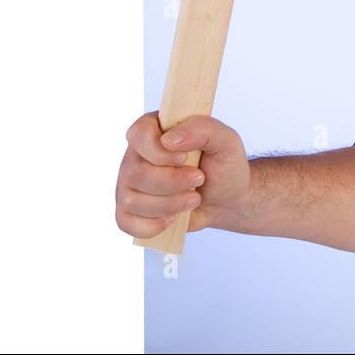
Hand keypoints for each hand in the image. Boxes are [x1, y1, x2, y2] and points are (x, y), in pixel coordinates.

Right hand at [115, 112, 249, 237]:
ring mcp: (129, 184)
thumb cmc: (224, 164)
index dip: (158, 151)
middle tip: (199, 179)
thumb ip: (203, 128)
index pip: (138, 134)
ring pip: (131, 200)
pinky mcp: (129, 211)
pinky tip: (173, 219)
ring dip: (169, 204)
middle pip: (135, 172)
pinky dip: (153, 225)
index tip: (184, 158)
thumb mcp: (226, 140)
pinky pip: (126, 223)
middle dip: (172, 182)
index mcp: (155, 129)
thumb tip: (169, 140)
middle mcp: (136, 155)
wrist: (228, 197)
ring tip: (194, 198)